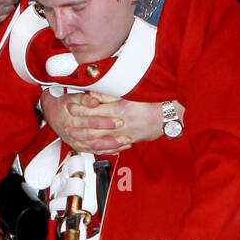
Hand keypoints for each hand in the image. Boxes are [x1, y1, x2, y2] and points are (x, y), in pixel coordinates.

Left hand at [39, 91, 182, 154]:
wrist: (172, 113)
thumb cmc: (155, 99)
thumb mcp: (132, 92)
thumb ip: (112, 92)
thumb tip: (94, 93)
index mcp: (121, 109)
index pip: (95, 110)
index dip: (81, 108)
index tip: (70, 106)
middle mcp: (122, 124)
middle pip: (95, 128)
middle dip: (79, 126)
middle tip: (66, 124)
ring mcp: (126, 135)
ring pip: (102, 140)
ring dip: (87, 139)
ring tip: (75, 137)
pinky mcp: (132, 140)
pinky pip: (114, 147)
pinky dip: (102, 148)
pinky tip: (93, 148)